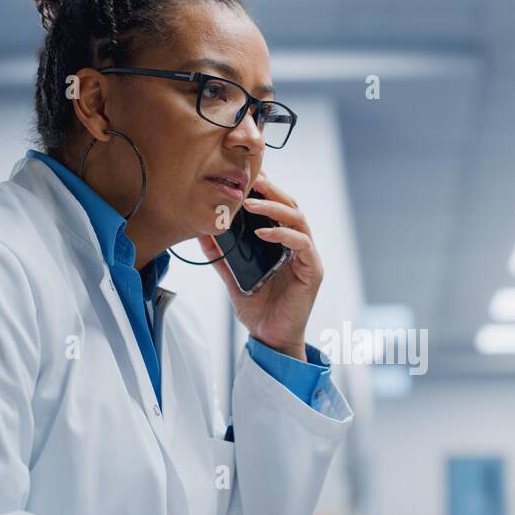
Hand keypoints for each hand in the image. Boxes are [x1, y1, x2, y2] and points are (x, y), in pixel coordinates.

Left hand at [198, 171, 320, 361]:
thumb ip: (221, 256)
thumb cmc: (258, 309)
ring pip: (298, 220)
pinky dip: (283, 234)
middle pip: (291, 207)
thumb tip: (202, 233)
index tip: (246, 176)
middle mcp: (298, 246)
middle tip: (250, 179)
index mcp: (282, 243)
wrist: (270, 338)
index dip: (265, 191)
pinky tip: (262, 233)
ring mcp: (307, 257)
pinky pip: (302, 245)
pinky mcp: (312, 271)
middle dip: (271, 191)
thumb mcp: (232, 277)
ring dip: (274, 208)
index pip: (278, 208)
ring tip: (250, 203)